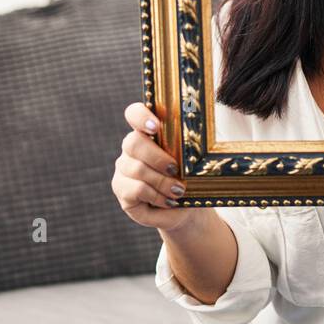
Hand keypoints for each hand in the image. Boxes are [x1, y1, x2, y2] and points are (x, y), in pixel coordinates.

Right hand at [111, 103, 196, 230]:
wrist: (184, 209)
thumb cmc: (189, 181)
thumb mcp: (193, 165)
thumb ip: (189, 153)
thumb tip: (203, 148)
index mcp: (148, 133)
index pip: (134, 114)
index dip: (141, 117)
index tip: (156, 127)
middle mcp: (131, 148)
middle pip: (133, 142)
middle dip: (157, 157)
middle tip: (175, 169)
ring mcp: (123, 168)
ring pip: (137, 169)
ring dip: (162, 182)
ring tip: (179, 191)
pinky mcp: (121, 189)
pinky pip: (136, 189)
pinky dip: (156, 196)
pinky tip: (169, 201)